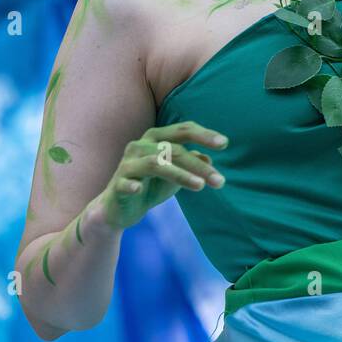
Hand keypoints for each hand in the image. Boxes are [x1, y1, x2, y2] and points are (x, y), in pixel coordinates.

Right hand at [97, 121, 226, 230]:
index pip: (182, 130)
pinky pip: (126, 183)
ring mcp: (127, 164)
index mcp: (155, 139)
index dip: (203, 134)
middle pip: (173, 149)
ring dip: (180, 174)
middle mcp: (140, 146)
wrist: (118, 210)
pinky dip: (133, 185)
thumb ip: (190, 164)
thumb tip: (210, 160)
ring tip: (200, 186)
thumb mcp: (174, 176)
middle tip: (220, 180)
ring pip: (155, 164)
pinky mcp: (117, 184)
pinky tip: (140, 190)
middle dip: (198, 165)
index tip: (224, 143)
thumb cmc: (149, 187)